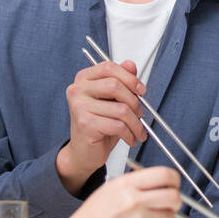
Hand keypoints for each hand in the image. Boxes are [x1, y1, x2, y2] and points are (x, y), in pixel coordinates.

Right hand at [56, 59, 148, 192]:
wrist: (83, 152)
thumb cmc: (99, 125)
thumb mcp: (112, 101)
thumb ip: (121, 81)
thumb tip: (130, 65)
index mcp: (84, 79)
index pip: (109, 67)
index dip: (129, 78)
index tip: (141, 90)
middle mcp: (78, 90)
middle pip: (115, 85)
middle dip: (134, 102)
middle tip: (140, 113)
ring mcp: (79, 106)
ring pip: (121, 109)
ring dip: (136, 123)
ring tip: (138, 130)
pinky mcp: (85, 124)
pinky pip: (118, 125)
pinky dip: (130, 134)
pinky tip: (130, 138)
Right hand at [62, 165, 180, 217]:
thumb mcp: (109, 189)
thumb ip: (133, 184)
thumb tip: (158, 182)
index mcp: (126, 184)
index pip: (164, 174)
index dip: (174, 179)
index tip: (174, 184)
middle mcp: (134, 200)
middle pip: (174, 196)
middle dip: (176, 200)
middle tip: (172, 203)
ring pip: (171, 216)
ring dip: (169, 217)